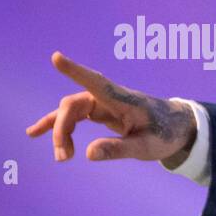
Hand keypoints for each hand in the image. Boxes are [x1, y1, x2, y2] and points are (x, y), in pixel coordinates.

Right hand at [25, 51, 197, 166]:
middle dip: (62, 129)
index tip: (57, 57)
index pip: (96, 82)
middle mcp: (109, 98)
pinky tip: (35, 132)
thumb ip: (119, 150)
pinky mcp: (102, 112)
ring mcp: (104, 103)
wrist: (180, 127)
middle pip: (74, 105)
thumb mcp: (147, 148)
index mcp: (123, 100)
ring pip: (71, 111)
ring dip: (61, 132)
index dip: (76, 71)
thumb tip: (88, 154)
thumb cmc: (166, 134)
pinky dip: (58, 125)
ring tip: (61, 158)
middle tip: (64, 157)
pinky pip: (74, 116)